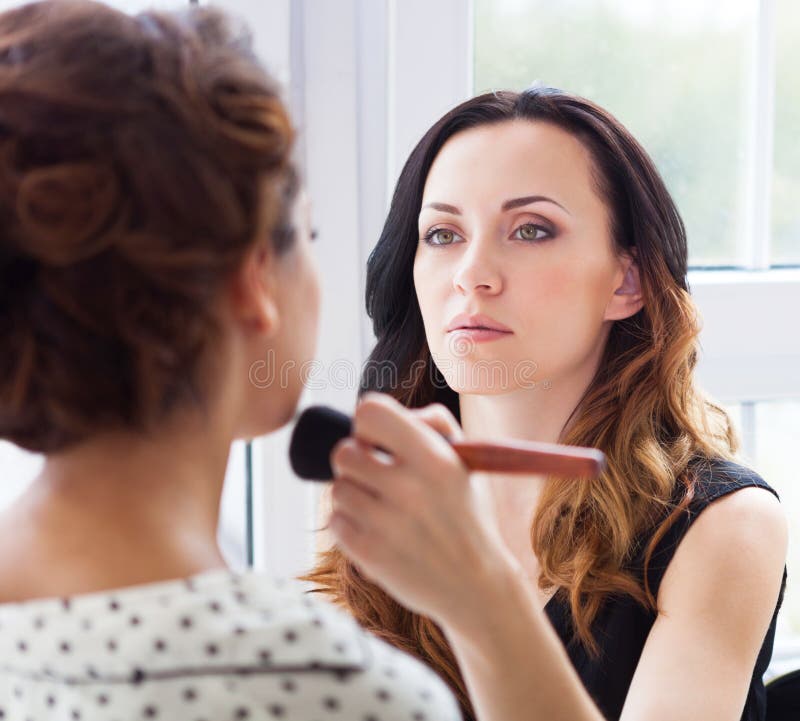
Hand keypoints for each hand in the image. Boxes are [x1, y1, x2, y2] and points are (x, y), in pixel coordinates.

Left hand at [329, 392, 519, 628]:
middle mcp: (409, 487)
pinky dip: (350, 525)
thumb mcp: (465, 462)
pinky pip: (335, 520)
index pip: (369, 412)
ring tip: (383, 510)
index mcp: (434, 457)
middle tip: (377, 478)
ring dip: (354, 496)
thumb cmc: (465, 514)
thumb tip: (385, 413)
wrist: (476, 586)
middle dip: (356, 463)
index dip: (367, 426)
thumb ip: (433, 423)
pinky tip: (378, 532)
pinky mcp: (368, 553)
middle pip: (343, 452)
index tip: (377, 443)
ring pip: (337, 488)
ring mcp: (387, 522)